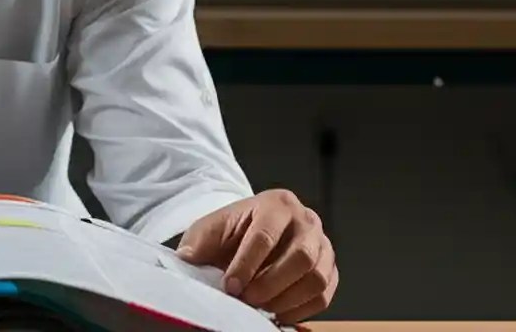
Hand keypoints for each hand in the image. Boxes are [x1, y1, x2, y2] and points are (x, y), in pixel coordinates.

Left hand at [176, 189, 336, 324]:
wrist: (248, 233)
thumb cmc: (230, 231)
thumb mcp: (209, 229)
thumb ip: (197, 242)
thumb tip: (185, 259)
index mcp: (276, 203)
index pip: (265, 235)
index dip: (247, 265)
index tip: (230, 286)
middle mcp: (306, 220)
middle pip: (300, 257)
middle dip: (269, 284)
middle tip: (246, 299)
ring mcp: (323, 245)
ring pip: (317, 278)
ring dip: (286, 300)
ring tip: (259, 307)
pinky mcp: (330, 269)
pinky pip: (324, 295)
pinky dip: (300, 310)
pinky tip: (276, 313)